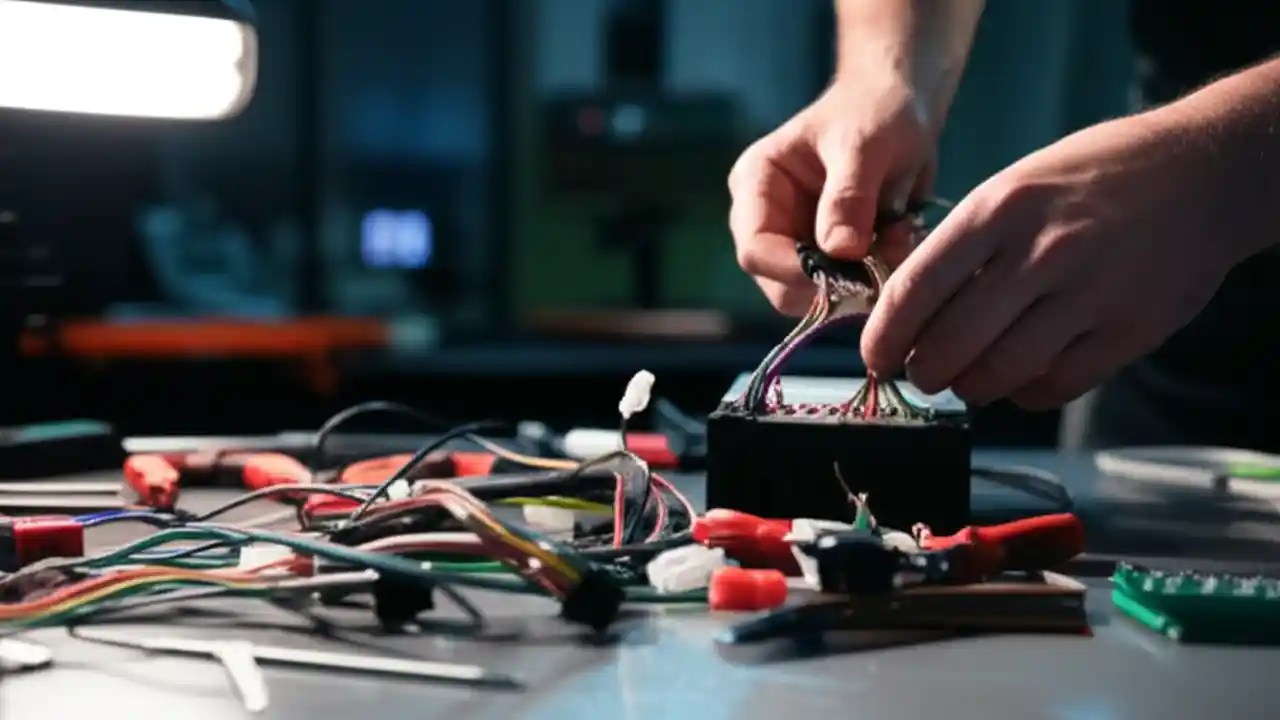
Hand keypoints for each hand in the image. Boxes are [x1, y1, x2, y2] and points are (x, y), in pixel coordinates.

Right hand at [728, 80, 940, 314]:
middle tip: (885, 259)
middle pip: (780, 285)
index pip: (755, 251)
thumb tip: (840, 251)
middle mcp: (768, 220)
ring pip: (816, 295)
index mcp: (756, 185)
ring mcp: (798, 242)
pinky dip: (878, 276)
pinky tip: (900, 240)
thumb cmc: (875, 111)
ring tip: (898, 239)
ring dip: (862, 282)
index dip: (795, 272)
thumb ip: (849, 197)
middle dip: (835, 283)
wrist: (905, 107)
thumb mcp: (864, 145)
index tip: (849, 272)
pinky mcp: (830, 256)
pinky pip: (848, 288)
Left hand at [861, 114, 1241, 408]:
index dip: (883, 338)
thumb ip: (963, 247)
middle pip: (949, 345)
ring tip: (971, 376)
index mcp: (997, 211)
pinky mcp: (1129, 331)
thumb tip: (906, 310)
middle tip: (923, 372)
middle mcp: (1039, 253)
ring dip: (971, 388)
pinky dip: (1025, 394)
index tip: (875, 358)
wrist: (1202, 171)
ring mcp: (1088, 295)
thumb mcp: (1014, 186)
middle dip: (923, 372)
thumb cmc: (1094, 177)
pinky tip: (1023, 376)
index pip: (913, 291)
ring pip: (997, 376)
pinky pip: (1053, 388)